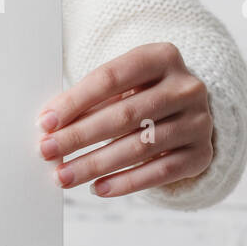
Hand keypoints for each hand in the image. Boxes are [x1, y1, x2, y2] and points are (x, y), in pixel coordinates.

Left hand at [36, 42, 212, 196]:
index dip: (75, 102)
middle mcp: (186, 87)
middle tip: (47, 152)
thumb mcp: (120, 87)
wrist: (185, 114)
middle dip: (79, 136)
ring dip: (96, 164)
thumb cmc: (139, 96)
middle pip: (124, 114)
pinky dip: (126, 182)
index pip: (111, 78)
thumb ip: (89, 100)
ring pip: (141, 146)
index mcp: (162, 57)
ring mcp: (199, 121)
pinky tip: (98, 188)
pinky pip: (161, 172)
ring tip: (64, 175)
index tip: (45, 123)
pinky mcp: (201, 154)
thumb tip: (48, 126)